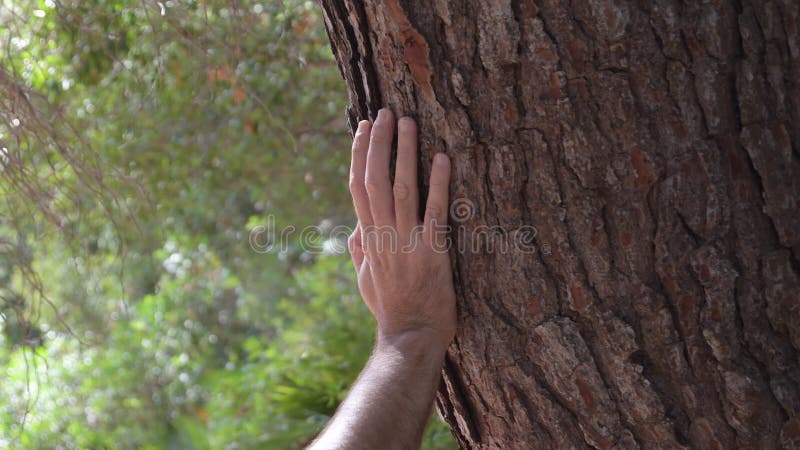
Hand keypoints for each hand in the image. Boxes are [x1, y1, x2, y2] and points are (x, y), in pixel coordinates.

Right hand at [347, 109, 455, 349]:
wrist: (410, 340)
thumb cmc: (390, 311)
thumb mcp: (366, 281)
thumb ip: (359, 252)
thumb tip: (354, 228)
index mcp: (368, 239)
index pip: (358, 188)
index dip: (360, 155)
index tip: (364, 128)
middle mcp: (384, 236)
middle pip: (376, 181)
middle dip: (380, 143)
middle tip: (387, 113)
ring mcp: (407, 244)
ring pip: (402, 190)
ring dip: (405, 154)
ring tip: (409, 123)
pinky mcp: (433, 254)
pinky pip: (435, 213)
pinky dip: (438, 184)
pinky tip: (443, 159)